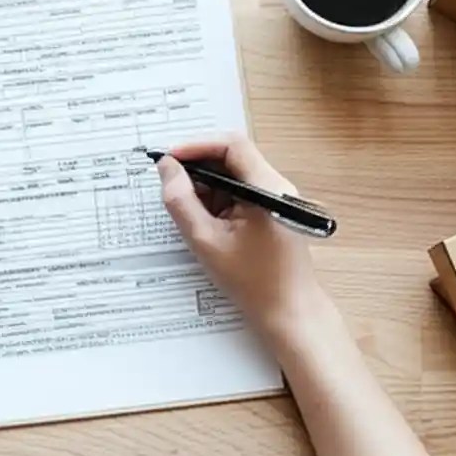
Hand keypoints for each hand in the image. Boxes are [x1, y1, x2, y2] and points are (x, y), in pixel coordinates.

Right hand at [156, 135, 329, 338]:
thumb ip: (181, 201)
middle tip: (171, 185)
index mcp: (267, 188)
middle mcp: (276, 185)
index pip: (231, 145)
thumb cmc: (252, 282)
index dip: (196, 145)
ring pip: (234, 174)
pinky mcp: (271, 209)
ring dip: (207, 186)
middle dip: (198, 167)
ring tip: (189, 212)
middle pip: (232, 157)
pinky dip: (219, 199)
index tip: (169, 159)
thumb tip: (167, 168)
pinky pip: (240, 191)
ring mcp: (276, 197)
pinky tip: (206, 222)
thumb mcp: (206, 240)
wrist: (288, 311)